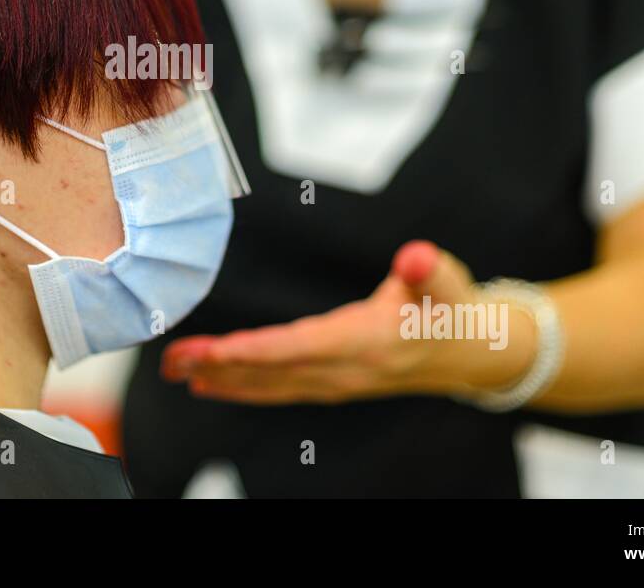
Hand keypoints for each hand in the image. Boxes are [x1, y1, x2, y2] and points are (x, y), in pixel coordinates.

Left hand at [161, 241, 534, 403]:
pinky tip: (211, 383)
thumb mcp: (447, 282)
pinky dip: (243, 386)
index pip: (300, 348)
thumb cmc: (451, 307)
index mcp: (367, 343)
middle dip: (221, 367)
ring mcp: (337, 382)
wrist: (470, 351)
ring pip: (270, 385)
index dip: (256, 351)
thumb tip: (417, 255)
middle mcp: (346, 370)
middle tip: (172, 361)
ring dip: (222, 379)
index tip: (215, 350)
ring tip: (177, 371)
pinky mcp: (331, 382)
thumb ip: (428, 269)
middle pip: (273, 372)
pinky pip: (278, 389)